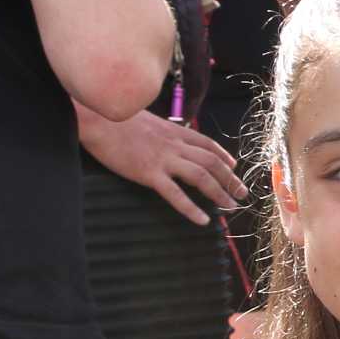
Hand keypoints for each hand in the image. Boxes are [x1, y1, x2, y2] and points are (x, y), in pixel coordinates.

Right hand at [79, 111, 245, 225]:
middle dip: (230, 179)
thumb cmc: (116, 120)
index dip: (224, 156)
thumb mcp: (147, 121)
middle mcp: (175, 144)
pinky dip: (191, 208)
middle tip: (242, 193)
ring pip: (201, 176)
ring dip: (220, 193)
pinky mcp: (149, 173)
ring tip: (230, 207)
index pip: (207, 144)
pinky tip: (202, 220)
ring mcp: (163, 159)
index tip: (234, 167)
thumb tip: (168, 137)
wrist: (97, 118)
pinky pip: (175, 194)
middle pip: (211, 162)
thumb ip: (162, 132)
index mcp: (174, 131)